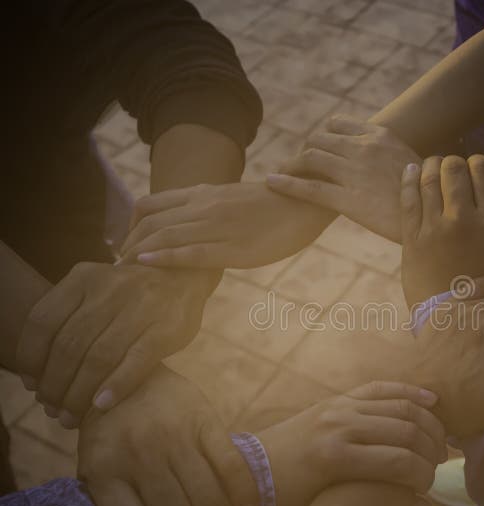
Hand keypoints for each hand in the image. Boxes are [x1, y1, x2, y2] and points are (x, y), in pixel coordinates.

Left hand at [16, 263, 212, 425]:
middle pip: (69, 345)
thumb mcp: (96, 291)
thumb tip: (36, 373)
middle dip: (55, 384)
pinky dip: (117, 385)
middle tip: (53, 409)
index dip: (31, 359)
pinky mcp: (168, 326)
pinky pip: (137, 360)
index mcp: (84, 277)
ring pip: (99, 356)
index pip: (43, 321)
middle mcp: (110, 288)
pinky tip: (103, 404)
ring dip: (81, 392)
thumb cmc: (131, 295)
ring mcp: (142, 305)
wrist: (184, 276)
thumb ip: (69, 319)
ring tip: (72, 416)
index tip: (31, 386)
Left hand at [78, 366, 257, 505]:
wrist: (129, 369)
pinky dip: (244, 497)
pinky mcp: (205, 420)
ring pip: (208, 499)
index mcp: (105, 471)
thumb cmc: (112, 428)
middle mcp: (140, 455)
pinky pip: (231, 467)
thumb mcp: (97, 463)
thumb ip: (114, 501)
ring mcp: (175, 436)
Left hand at [119, 183, 334, 268]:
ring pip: (164, 236)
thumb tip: (195, 224)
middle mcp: (204, 207)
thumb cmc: (277, 205)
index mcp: (204, 195)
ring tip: (123, 274)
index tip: (126, 249)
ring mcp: (218, 226)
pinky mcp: (234, 247)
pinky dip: (163, 258)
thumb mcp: (236, 200)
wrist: (306, 203)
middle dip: (127, 246)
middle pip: (149, 222)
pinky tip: (146, 266)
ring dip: (137, 255)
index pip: (149, 206)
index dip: (129, 228)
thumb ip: (213, 209)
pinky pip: (191, 252)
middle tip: (119, 269)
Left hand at [254, 381, 445, 505]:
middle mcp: (342, 426)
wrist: (251, 470)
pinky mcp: (338, 398)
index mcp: (337, 458)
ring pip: (400, 405)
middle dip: (432, 449)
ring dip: (428, 422)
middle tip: (438, 464)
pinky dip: (409, 391)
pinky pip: (380, 388)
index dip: (424, 475)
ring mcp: (340, 407)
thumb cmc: (289, 498)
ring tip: (439, 441)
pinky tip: (430, 400)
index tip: (428, 488)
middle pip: (406, 430)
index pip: (401, 462)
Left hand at [265, 115, 420, 241]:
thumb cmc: (428, 194)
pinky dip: (286, 183)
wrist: (437, 216)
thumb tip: (385, 157)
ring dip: (292, 165)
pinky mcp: (347, 200)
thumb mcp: (411, 161)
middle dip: (304, 151)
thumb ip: (391, 155)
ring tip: (281, 172)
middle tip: (297, 165)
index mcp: (379, 135)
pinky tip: (272, 182)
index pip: (337, 124)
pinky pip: (309, 189)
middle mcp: (363, 149)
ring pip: (310, 159)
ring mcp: (354, 173)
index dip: (322, 136)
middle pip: (319, 140)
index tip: (317, 148)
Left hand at [399, 155, 483, 306]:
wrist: (461, 320)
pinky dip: (409, 180)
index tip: (474, 168)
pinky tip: (411, 170)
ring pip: (430, 179)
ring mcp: (435, 227)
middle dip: (452, 165)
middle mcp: (465, 218)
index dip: (478, 163)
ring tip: (430, 166)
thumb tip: (481, 195)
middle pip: (455, 169)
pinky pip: (408, 200)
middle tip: (450, 170)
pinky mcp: (412, 239)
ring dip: (431, 167)